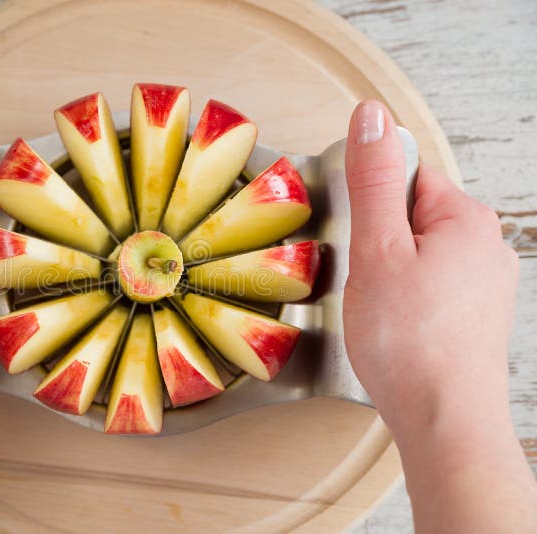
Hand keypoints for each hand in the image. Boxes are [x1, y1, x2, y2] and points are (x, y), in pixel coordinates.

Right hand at [343, 100, 535, 531]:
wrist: (444, 421)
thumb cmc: (410, 342)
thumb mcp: (377, 249)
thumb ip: (373, 179)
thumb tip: (372, 116)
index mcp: (467, 219)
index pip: (406, 177)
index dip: (370, 208)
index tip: (361, 243)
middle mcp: (486, 246)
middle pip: (411, 218)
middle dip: (378, 245)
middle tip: (367, 284)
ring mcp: (485, 285)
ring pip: (417, 257)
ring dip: (390, 277)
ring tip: (381, 313)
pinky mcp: (476, 317)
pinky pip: (430, 289)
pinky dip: (407, 303)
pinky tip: (398, 331)